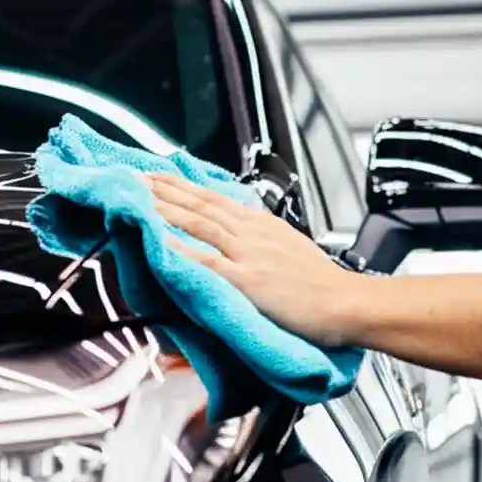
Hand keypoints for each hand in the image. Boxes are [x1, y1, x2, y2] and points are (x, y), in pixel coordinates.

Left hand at [146, 173, 364, 346]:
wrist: (347, 303)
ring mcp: (248, 254)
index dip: (183, 186)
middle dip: (165, 189)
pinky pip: (206, 260)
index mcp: (262, 225)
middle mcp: (252, 233)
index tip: (158, 177)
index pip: (214, 198)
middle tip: (135, 178)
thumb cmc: (324, 285)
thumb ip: (263, 242)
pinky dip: (181, 249)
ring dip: (165, 209)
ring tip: (138, 199)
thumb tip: (242, 241)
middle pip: (201, 204)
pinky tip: (159, 242)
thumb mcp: (291, 249)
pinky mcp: (248, 279)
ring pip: (199, 223)